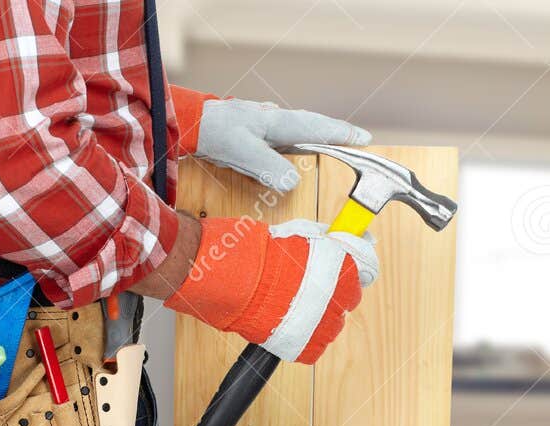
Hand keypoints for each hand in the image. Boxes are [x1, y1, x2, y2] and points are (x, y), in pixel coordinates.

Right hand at [163, 217, 377, 363]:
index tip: (346, 264)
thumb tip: (337, 239)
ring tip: (295, 306)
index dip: (355, 264)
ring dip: (320, 316)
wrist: (232, 279)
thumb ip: (324, 241)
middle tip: (309, 285)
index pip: (367, 266)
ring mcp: (325, 323)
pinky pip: (316, 347)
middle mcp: (341, 295)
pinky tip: (290, 325)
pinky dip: (305, 339)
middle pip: (351, 296)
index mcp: (343, 264)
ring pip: (334, 324)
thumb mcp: (299, 234)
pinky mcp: (307, 346)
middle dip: (334, 290)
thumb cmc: (258, 253)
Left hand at [174, 89, 369, 190]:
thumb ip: (268, 167)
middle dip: (333, 133)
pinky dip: (294, 146)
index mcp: (276, 122)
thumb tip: (293, 183)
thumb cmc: (213, 132)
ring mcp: (262, 124)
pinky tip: (292, 154)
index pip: (316, 127)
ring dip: (314, 138)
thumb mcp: (242, 151)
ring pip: (296, 131)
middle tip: (356, 141)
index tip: (364, 139)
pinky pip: (281, 140)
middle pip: (311, 125)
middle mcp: (273, 119)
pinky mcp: (251, 133)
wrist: (185, 123)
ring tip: (332, 147)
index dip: (340, 134)